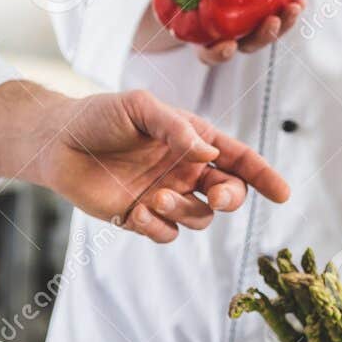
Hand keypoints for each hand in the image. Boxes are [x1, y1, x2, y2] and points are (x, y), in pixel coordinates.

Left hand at [38, 89, 289, 242]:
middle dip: (230, 199)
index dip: (264, 176)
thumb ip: (177, 129)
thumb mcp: (140, 107)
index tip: (283, 194)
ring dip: (184, 212)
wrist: (57, 143)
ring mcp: (167, 196)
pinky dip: (157, 227)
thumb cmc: (98, 116)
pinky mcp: (144, 218)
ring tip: (154, 198)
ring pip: (199, 219)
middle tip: (217, 198)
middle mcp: (185, 171)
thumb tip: (209, 154)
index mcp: (193, 141)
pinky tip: (135, 211)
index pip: (238, 159)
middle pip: (229, 194)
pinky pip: (167, 234)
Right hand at [195, 0, 305, 65]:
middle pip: (248, 45)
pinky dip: (290, 10)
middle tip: (272, 22)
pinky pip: (280, 16)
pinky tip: (299, 0)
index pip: (210, 54)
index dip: (219, 53)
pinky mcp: (263, 12)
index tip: (228, 46)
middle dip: (263, 36)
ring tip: (294, 7)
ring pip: (268, 33)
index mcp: (205, 37)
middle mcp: (230, 37)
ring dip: (284, 24)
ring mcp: (248, 27)